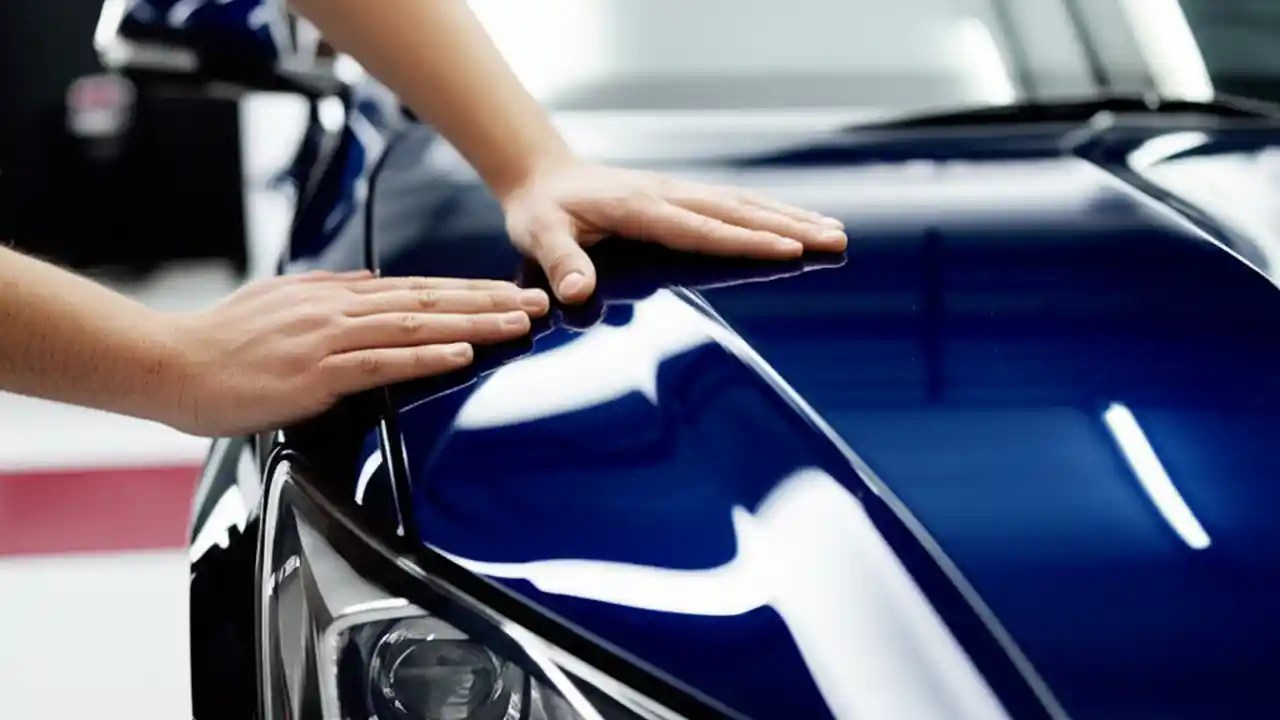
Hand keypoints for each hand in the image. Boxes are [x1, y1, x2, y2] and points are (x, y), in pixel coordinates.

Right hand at [160, 270, 548, 435]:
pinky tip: (459, 352)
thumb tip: (374, 282)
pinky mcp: (316, 373)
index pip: (416, 288)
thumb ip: (331, 291)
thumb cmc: (222, 341)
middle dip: (489, 300)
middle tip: (538, 301)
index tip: (509, 289)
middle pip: (429, 301)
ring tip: (517, 322)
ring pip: (416, 325)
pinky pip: (381, 362)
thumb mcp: (281, 300)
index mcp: (334, 295)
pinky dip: (425, 355)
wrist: (171, 365)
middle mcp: (338, 309)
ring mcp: (328, 339)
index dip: (468, 289)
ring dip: (473, 322)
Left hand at [501, 159, 847, 303]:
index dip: (746, 241)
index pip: (702, 229)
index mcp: (640, 207)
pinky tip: (798, 221)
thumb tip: (578, 293)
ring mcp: (679, 192)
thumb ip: (561, 263)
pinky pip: (734, 203)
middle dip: (790, 228)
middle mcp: (668, 195)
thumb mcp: (539, 236)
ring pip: (744, 204)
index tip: (789, 249)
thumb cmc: (542, 211)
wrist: (542, 174)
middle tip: (836, 241)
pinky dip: (771, 211)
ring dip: (791, 218)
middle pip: (738, 213)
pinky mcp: (682, 196)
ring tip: (835, 231)